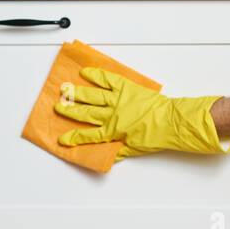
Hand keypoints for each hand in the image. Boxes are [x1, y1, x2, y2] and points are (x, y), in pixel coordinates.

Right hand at [54, 67, 229, 158]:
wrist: (172, 121)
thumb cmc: (156, 136)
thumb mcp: (137, 148)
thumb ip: (120, 150)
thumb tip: (109, 156)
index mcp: (113, 131)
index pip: (89, 136)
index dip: (74, 138)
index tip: (62, 140)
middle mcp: (112, 115)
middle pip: (86, 113)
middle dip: (70, 111)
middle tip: (57, 107)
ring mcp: (118, 100)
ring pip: (92, 96)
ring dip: (77, 93)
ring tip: (64, 89)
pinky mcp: (127, 88)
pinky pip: (108, 80)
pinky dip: (97, 75)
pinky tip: (86, 72)